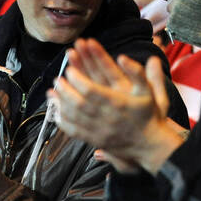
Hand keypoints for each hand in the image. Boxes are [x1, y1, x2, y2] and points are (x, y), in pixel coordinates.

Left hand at [51, 38, 182, 172]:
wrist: (148, 144)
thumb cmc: (147, 115)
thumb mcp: (148, 90)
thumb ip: (137, 72)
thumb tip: (122, 57)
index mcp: (117, 103)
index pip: (91, 90)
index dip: (77, 78)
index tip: (69, 69)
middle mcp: (106, 118)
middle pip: (79, 102)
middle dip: (65, 89)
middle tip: (57, 78)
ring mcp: (99, 131)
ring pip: (74, 117)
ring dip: (60, 103)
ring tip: (52, 92)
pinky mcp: (94, 140)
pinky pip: (74, 131)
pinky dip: (62, 121)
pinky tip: (56, 111)